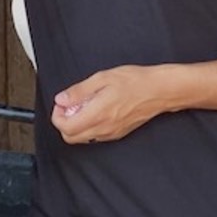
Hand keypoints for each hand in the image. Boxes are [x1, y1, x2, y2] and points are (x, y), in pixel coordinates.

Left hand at [50, 66, 165, 143]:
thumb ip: (79, 91)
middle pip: (71, 138)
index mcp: (98, 114)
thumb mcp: (102, 78)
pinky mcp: (119, 133)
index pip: (66, 128)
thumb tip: (62, 99)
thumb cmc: (135, 82)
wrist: (159, 90)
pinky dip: (88, 127)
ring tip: (82, 106)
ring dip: (76, 125)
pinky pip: (96, 137)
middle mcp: (104, 128)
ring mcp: (112, 133)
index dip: (57, 116)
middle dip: (64, 122)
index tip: (61, 103)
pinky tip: (94, 110)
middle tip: (69, 105)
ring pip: (83, 139)